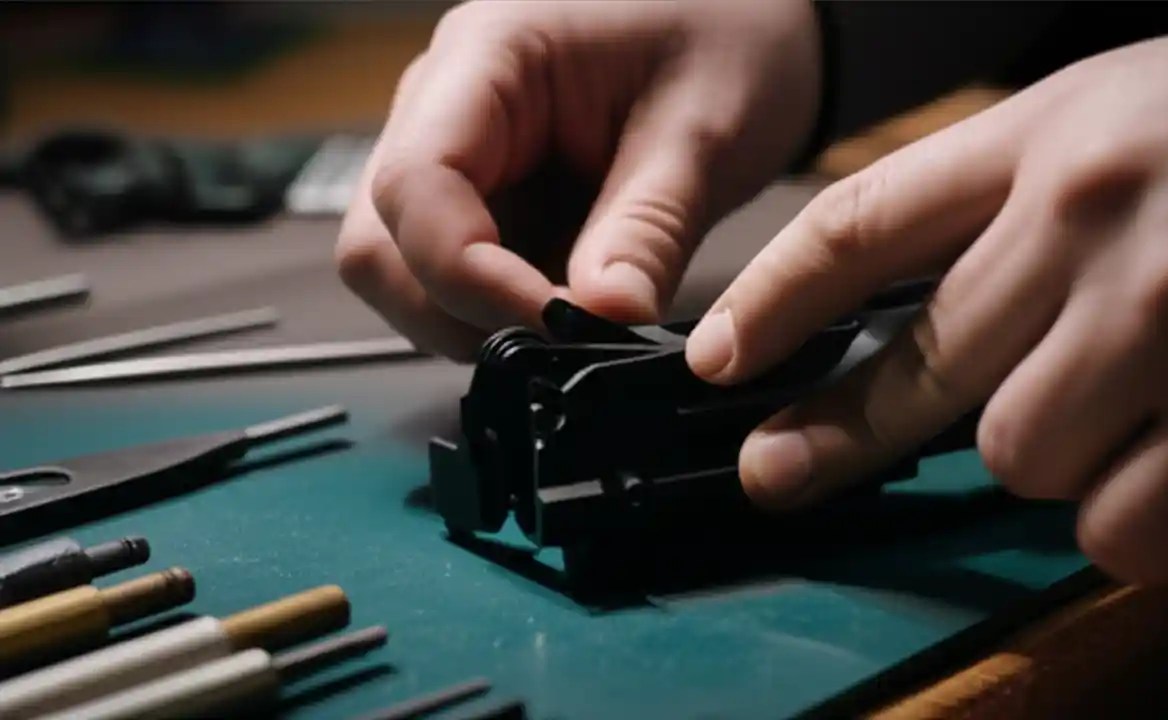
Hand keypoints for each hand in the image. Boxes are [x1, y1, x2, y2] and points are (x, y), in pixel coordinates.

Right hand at [336, 0, 820, 358]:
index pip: (417, 185)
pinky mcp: (489, 198)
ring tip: (585, 325)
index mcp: (489, 56)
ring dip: (484, 320)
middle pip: (384, 242)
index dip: (469, 277)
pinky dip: (510, 314)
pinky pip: (462, 279)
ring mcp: (461, 155)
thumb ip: (648, 229)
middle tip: (567, 343)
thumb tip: (604, 320)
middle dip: (461, 311)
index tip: (556, 326)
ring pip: (409, 272)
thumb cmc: (726, 34)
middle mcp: (447, 105)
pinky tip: (580, 310)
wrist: (745, 21)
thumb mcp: (705, 132)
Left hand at [685, 22, 1167, 584]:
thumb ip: (1028, 195)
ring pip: (1018, 452)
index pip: (867, 223)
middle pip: (921, 363)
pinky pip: (1119, 523)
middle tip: (774, 473)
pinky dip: (1145, 513)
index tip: (716, 357)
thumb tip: (929, 315)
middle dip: (844, 428)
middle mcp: (1094, 221)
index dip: (775, 299)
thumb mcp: (1142, 109)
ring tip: (1152, 397)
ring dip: (1062, 449)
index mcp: (1058, 132)